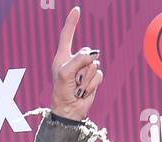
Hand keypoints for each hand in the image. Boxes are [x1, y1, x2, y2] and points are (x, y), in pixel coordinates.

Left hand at [50, 6, 102, 120]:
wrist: (69, 111)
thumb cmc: (61, 92)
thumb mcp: (65, 72)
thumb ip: (79, 59)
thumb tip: (94, 55)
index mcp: (63, 56)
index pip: (67, 35)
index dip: (72, 22)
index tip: (77, 10)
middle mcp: (74, 61)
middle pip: (87, 52)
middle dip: (82, 67)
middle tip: (73, 81)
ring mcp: (84, 70)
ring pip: (94, 64)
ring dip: (86, 78)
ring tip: (77, 87)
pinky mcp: (93, 79)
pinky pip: (99, 75)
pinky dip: (92, 85)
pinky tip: (83, 91)